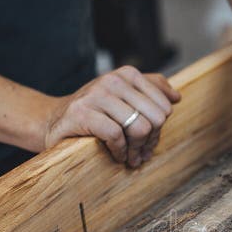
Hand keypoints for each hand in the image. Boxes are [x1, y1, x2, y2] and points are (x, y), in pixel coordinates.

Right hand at [41, 66, 180, 166]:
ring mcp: (96, 95)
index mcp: (127, 74)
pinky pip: (116, 136)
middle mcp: (113, 80)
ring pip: (139, 128)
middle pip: (156, 118)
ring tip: (130, 157)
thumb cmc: (94, 112)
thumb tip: (177, 96)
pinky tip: (116, 155)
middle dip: (150, 141)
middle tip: (141, 153)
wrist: (54, 121)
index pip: (164, 106)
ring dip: (136, 150)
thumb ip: (151, 90)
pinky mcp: (82, 113)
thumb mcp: (124, 97)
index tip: (149, 140)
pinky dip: (120, 151)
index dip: (159, 129)